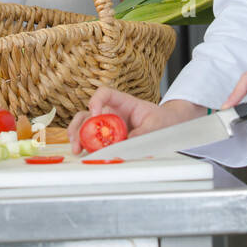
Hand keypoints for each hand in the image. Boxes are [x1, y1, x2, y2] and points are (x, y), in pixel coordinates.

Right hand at [66, 87, 206, 154]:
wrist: (169, 127)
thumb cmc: (162, 120)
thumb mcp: (156, 125)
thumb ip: (142, 133)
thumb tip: (126, 143)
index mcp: (123, 103)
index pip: (105, 94)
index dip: (96, 101)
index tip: (95, 114)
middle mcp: (111, 112)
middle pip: (88, 112)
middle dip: (80, 126)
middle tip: (78, 141)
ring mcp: (107, 125)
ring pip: (85, 125)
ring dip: (78, 137)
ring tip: (77, 149)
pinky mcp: (107, 137)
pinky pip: (92, 139)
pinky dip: (86, 145)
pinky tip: (83, 153)